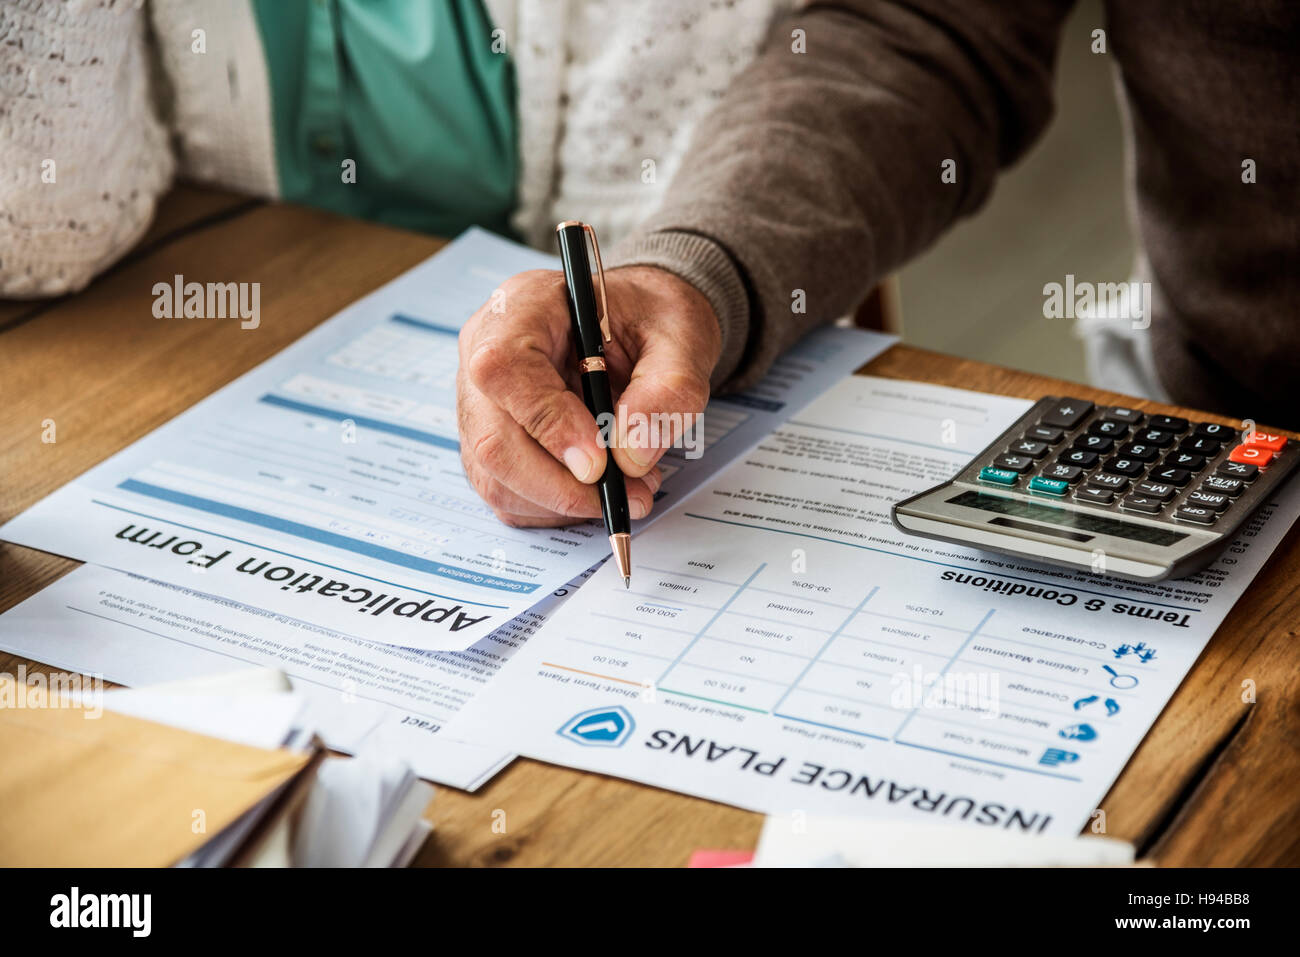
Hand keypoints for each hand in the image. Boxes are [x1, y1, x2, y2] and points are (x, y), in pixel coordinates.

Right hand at [457, 265, 720, 526]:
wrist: (642, 326)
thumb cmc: (650, 321)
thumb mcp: (681, 338)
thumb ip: (667, 390)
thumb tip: (631, 455)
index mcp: (524, 307)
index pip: (504, 367)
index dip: (548, 422)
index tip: (599, 461)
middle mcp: (485, 353)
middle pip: (492, 437)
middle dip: (560, 484)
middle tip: (625, 493)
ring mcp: (481, 403)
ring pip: (496, 477)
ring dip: (564, 502)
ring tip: (628, 488)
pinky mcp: (491, 444)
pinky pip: (507, 494)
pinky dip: (556, 508)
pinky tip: (599, 490)